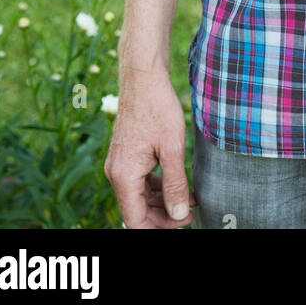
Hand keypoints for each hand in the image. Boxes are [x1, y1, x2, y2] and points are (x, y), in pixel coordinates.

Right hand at [104, 69, 196, 228]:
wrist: (144, 77)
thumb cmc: (157, 108)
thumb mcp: (172, 148)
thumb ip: (175, 184)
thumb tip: (178, 214)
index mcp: (124, 176)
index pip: (136, 221)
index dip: (161, 227)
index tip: (184, 220)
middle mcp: (116, 173)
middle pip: (137, 211)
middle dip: (164, 215)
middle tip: (189, 212)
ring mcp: (119, 163)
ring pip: (139, 196)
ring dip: (162, 201)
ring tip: (188, 197)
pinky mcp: (126, 154)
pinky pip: (139, 180)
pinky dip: (156, 185)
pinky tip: (175, 181)